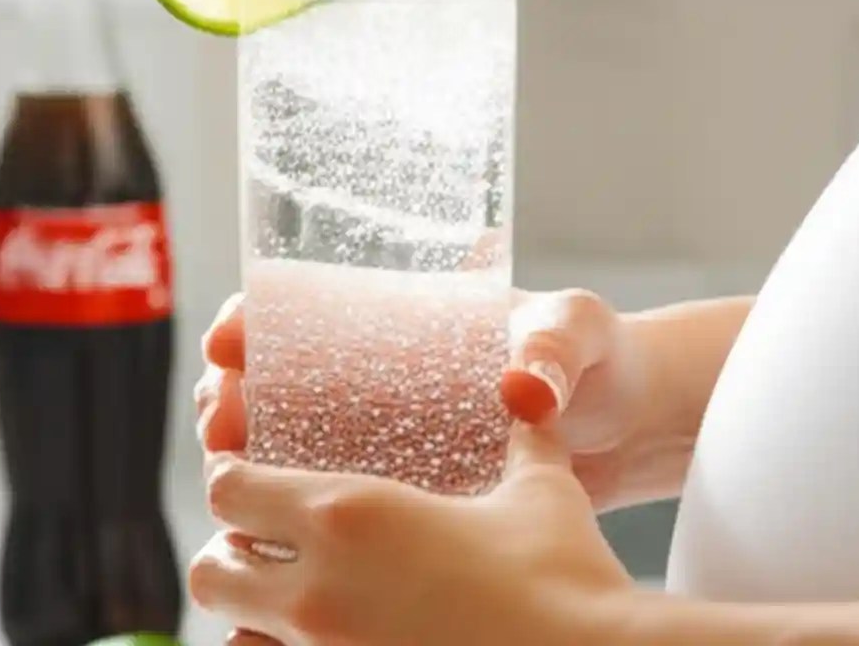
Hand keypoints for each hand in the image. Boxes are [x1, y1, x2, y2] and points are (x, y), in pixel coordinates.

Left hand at [192, 419, 634, 645]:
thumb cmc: (568, 577)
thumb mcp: (542, 491)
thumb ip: (527, 436)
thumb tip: (532, 397)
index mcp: (350, 516)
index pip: (230, 489)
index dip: (233, 477)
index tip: (248, 473)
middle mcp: (319, 590)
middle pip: (211, 569)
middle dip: (229, 551)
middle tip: (266, 541)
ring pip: (234, 634)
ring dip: (251, 612)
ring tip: (292, 599)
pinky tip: (328, 639)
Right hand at [198, 288, 678, 511]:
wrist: (635, 427)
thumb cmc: (603, 359)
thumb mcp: (577, 332)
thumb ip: (552, 347)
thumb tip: (524, 389)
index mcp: (406, 326)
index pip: (306, 312)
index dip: (254, 323)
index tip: (229, 343)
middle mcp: (383, 384)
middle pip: (276, 386)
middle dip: (232, 400)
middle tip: (223, 424)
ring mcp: (390, 444)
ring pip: (290, 453)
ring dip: (249, 467)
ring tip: (231, 486)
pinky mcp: (409, 500)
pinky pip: (337, 511)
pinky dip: (297, 525)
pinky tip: (274, 545)